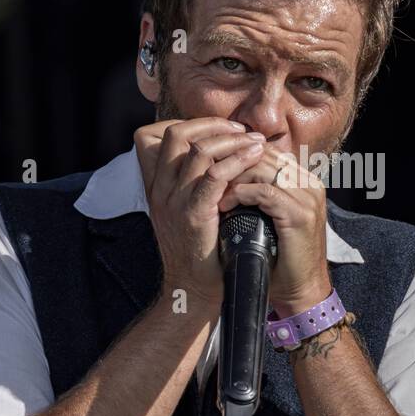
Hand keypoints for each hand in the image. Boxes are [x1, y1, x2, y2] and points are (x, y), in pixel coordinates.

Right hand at [133, 117, 266, 307]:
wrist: (193, 290)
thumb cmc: (200, 252)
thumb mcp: (188, 213)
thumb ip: (196, 186)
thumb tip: (223, 160)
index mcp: (158, 186)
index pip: (168, 136)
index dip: (198, 125)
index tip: (227, 129)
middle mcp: (162, 190)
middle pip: (178, 134)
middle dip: (214, 125)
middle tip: (242, 130)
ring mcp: (175, 201)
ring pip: (199, 151)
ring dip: (232, 141)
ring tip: (256, 142)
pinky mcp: (193, 215)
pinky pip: (214, 177)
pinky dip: (238, 161)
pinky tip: (255, 158)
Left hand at [217, 145, 332, 317]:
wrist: (302, 292)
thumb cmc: (281, 258)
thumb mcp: (271, 218)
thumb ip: (260, 195)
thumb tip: (228, 178)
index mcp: (305, 181)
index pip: (267, 151)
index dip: (236, 154)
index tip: (211, 167)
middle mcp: (310, 184)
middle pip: (264, 153)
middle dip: (230, 161)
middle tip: (205, 174)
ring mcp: (308, 198)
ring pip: (263, 167)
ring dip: (232, 177)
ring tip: (211, 190)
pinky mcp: (300, 214)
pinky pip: (264, 192)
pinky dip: (240, 195)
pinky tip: (223, 205)